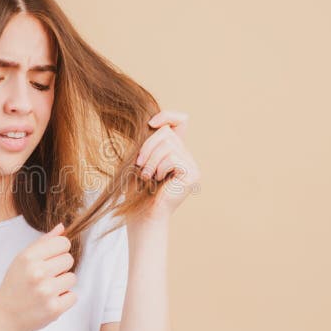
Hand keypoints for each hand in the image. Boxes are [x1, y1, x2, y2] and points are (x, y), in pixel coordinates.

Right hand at [0, 223, 76, 330]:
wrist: (5, 318)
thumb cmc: (14, 286)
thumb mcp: (21, 260)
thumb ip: (43, 243)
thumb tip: (62, 227)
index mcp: (28, 258)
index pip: (62, 243)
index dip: (60, 250)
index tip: (52, 259)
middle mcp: (37, 273)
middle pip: (69, 259)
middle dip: (61, 268)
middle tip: (47, 277)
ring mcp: (46, 291)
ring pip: (73, 278)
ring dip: (63, 284)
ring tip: (48, 290)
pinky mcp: (54, 309)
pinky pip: (73, 296)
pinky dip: (64, 300)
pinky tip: (50, 301)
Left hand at [130, 109, 200, 223]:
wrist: (143, 214)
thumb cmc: (137, 190)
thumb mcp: (140, 159)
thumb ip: (149, 141)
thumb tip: (151, 120)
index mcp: (174, 150)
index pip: (181, 120)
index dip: (167, 116)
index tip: (150, 123)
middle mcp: (186, 156)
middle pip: (167, 132)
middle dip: (148, 146)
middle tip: (139, 165)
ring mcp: (192, 165)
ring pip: (168, 144)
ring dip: (151, 159)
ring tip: (146, 175)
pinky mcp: (193, 174)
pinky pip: (173, 157)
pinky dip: (159, 167)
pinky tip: (157, 180)